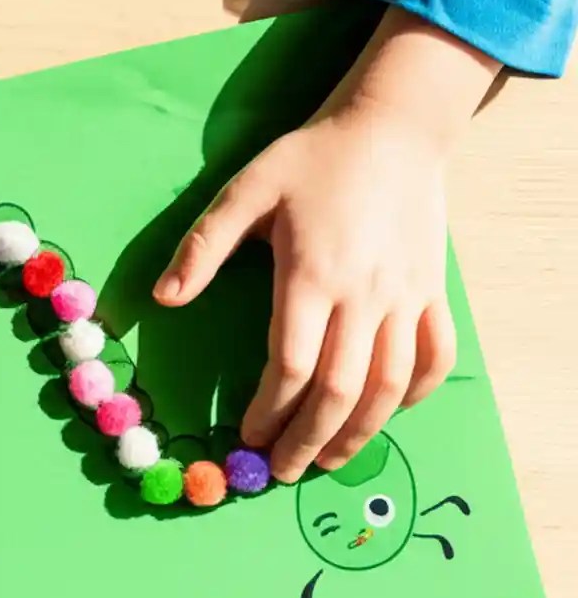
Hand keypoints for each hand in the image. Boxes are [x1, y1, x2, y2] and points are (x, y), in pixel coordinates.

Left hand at [153, 7, 499, 482]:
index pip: (290, 366)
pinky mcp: (431, 292)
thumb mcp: (246, 190)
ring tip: (326, 460)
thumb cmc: (312, 158)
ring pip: (389, 387)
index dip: (267, 410)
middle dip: (306, 440)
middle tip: (279, 470)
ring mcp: (404, 298)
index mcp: (311, 276)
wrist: (393, 127)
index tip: (246, 437)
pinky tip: (388, 413)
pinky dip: (415, 394)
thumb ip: (202, 248)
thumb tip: (162, 298)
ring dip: (358, 433)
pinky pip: (434, 357)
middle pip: (339, 391)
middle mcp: (363, 296)